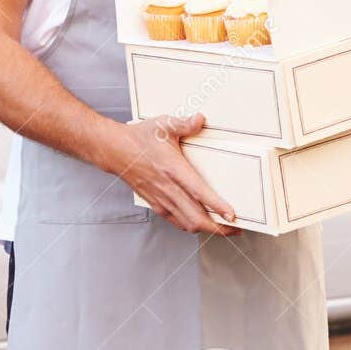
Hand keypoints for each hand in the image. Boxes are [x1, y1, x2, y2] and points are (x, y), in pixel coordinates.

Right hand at [108, 112, 240, 235]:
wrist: (115, 150)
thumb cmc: (139, 138)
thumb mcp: (163, 124)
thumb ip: (184, 123)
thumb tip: (200, 119)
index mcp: (173, 169)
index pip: (199, 192)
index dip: (217, 206)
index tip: (232, 215)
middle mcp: (168, 188)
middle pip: (196, 218)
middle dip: (218, 228)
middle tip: (236, 228)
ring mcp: (161, 199)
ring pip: (187, 224)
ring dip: (207, 229)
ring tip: (223, 228)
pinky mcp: (156, 204)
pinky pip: (177, 221)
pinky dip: (191, 225)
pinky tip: (200, 222)